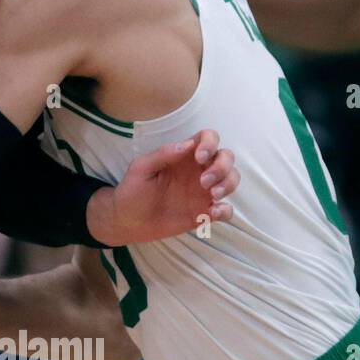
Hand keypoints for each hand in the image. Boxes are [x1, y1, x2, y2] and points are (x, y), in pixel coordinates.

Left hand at [88, 129, 236, 245]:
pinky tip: (212, 213)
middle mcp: (198, 170)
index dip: (210, 143)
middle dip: (222, 166)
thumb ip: (162, 154)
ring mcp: (203, 192)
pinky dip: (226, 210)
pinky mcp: (205, 212)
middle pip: (226, 157)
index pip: (208, 138)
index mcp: (183, 156)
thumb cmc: (133, 190)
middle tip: (204, 181)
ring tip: (212, 195)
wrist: (128, 221)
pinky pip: (226, 209)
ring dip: (228, 184)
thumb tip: (186, 144)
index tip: (199, 157)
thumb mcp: (141, 168)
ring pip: (232, 179)